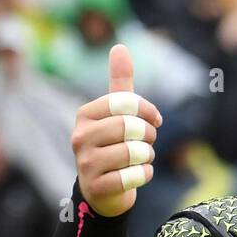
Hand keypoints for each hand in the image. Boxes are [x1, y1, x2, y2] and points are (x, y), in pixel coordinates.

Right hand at [71, 43, 162, 217]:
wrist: (103, 190)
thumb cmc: (113, 145)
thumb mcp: (116, 114)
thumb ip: (120, 84)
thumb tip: (120, 46)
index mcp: (85, 114)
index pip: (124, 102)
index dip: (148, 110)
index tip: (156, 119)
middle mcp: (80, 137)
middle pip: (129, 127)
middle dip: (148, 134)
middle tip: (149, 141)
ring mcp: (85, 164)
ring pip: (133, 152)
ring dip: (148, 156)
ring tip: (143, 158)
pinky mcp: (97, 187)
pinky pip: (133, 177)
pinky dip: (145, 175)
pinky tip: (140, 174)